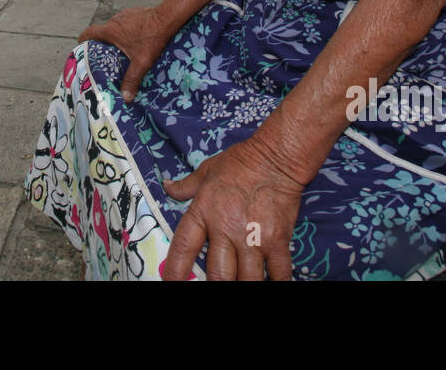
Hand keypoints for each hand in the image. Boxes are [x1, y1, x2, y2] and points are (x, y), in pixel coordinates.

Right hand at [78, 6, 171, 102]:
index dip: (83, 39)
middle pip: (103, 31)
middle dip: (102, 42)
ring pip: (115, 27)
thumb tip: (126, 98)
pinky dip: (127, 30)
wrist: (167, 18)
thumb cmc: (152, 38)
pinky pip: (126, 23)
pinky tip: (136, 39)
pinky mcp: (136, 13)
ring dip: (116, 36)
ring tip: (121, 49)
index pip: (89, 32)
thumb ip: (132, 79)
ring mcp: (126, 14)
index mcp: (111, 31)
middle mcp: (115, 20)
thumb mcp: (141, 62)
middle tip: (105, 54)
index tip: (81, 45)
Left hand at [161, 136, 302, 280]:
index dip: (175, 270)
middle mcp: (227, 230)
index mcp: (204, 213)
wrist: (276, 158)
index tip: (171, 282)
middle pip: (218, 276)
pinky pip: (278, 274)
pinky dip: (276, 283)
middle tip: (214, 284)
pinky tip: (272, 284)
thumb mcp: (207, 171)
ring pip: (247, 280)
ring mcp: (253, 239)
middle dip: (215, 286)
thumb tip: (167, 186)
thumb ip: (186, 185)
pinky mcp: (278, 242)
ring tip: (240, 284)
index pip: (183, 248)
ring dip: (243, 286)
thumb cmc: (240, 163)